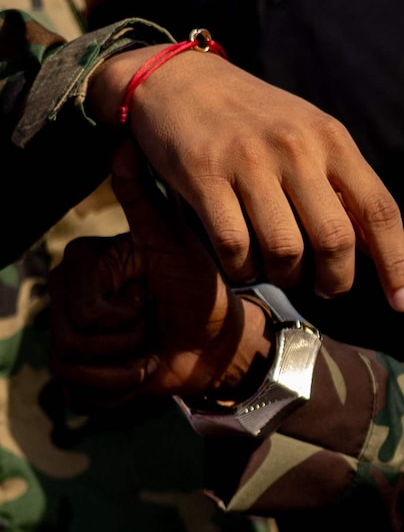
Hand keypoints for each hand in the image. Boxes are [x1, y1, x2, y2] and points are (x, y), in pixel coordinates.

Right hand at [51, 144, 267, 400]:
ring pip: (79, 363)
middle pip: (79, 336)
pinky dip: (119, 385)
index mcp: (80, 263)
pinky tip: (137, 366)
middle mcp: (63, 295)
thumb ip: (147, 198)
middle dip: (129, 337)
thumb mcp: (177, 242)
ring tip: (145, 343)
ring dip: (126, 362)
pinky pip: (81, 387)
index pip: (91, 307)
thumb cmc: (199, 289)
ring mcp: (64, 333)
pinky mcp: (75, 372)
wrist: (213, 342)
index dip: (130, 310)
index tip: (150, 294)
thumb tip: (126, 144)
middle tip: (150, 320)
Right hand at [87, 43, 403, 308]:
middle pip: (335, 240)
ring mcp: (248, 160)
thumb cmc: (253, 119)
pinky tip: (243, 264)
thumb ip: (342, 185)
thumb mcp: (309, 135)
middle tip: (326, 288)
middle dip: (336, 280)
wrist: (176, 78)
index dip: (397, 263)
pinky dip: (243, 269)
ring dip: (286, 277)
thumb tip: (374, 249)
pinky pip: (235, 247)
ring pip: (285, 251)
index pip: (380, 210)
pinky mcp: (202, 173)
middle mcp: (295, 147)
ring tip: (280, 271)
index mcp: (332, 139)